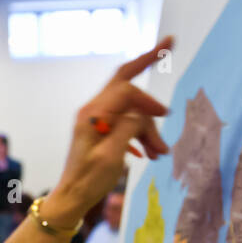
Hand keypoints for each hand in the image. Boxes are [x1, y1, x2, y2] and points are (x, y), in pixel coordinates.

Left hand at [43, 37, 172, 224]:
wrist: (71, 198)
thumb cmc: (89, 180)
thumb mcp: (112, 155)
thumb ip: (130, 128)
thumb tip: (145, 114)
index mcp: (93, 113)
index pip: (126, 89)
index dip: (148, 100)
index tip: (164, 117)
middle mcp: (93, 110)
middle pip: (124, 79)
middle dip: (147, 62)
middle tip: (170, 44)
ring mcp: (96, 119)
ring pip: (129, 108)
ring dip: (148, 126)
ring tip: (161, 153)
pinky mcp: (100, 131)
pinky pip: (125, 122)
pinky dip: (140, 133)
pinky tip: (149, 153)